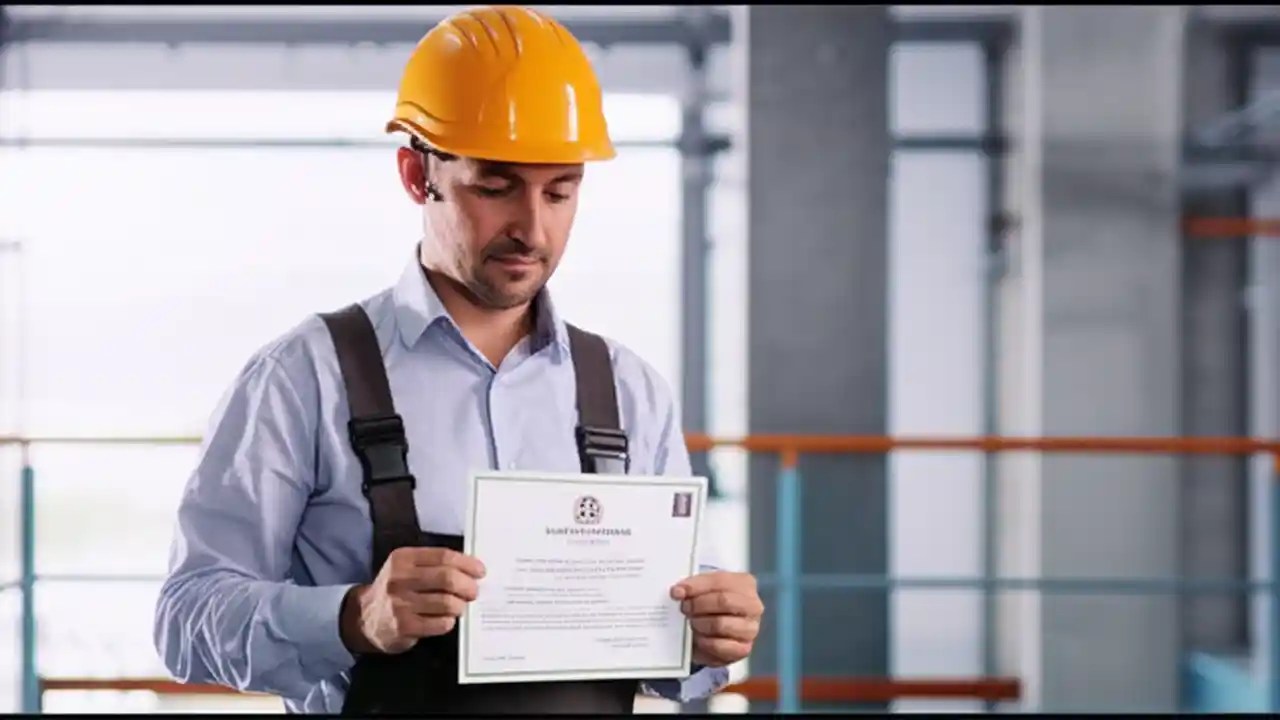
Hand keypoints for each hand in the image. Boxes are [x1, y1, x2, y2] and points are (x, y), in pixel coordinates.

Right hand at [340, 546, 485, 654]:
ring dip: (460, 606)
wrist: (364, 618)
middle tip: (474, 591)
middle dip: (468, 586)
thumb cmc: (395, 590)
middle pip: (447, 578)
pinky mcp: (404, 626)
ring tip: (460, 606)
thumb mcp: (406, 568)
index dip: (467, 563)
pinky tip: (446, 620)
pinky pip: (440, 624)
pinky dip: (449, 622)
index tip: (480, 571)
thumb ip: (433, 565)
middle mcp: (400, 579)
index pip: (443, 556)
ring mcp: (401, 604)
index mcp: (404, 559)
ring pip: (447, 602)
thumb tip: (471, 570)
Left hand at [671, 570, 762, 667]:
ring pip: (720, 624)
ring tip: (692, 623)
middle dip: (698, 605)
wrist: (718, 630)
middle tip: (684, 608)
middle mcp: (753, 605)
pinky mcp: (743, 649)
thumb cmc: (712, 603)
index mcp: (745, 584)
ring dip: (700, 624)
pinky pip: (719, 646)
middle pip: (723, 601)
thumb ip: (693, 587)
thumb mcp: (705, 588)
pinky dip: (704, 642)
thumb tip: (678, 592)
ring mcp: (751, 628)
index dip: (695, 586)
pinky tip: (699, 638)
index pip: (719, 581)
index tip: (677, 592)